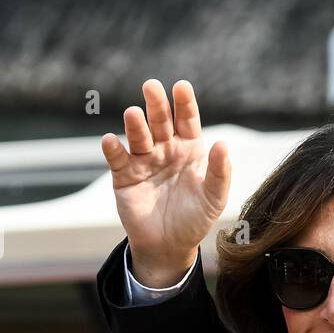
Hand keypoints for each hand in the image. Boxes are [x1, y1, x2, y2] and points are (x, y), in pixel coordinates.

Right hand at [101, 79, 231, 287]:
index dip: (184, 103)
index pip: (187, 120)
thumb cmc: (195, 219)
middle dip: (156, 104)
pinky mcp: (124, 176)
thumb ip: (220, 172)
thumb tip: (223, 144)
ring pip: (138, 136)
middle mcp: (165, 149)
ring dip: (134, 124)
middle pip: (160, 121)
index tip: (181, 86)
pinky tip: (110, 140)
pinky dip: (112, 149)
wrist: (169, 246)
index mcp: (189, 149)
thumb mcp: (214, 198)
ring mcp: (143, 161)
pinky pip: (117, 159)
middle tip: (151, 86)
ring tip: (133, 114)